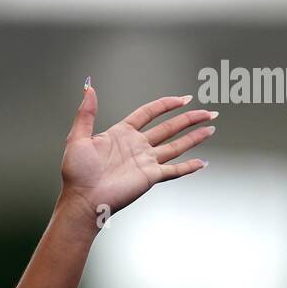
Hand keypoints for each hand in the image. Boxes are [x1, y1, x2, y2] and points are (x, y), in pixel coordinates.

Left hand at [59, 78, 215, 220]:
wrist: (82, 199)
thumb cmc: (76, 173)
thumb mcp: (77, 137)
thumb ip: (86, 113)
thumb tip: (89, 88)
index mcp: (121, 134)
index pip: (148, 113)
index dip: (166, 104)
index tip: (183, 98)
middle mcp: (136, 146)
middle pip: (169, 127)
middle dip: (189, 119)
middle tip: (209, 112)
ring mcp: (145, 162)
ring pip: (176, 146)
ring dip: (194, 137)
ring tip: (211, 127)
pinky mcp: (150, 177)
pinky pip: (174, 170)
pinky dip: (189, 167)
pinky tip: (202, 162)